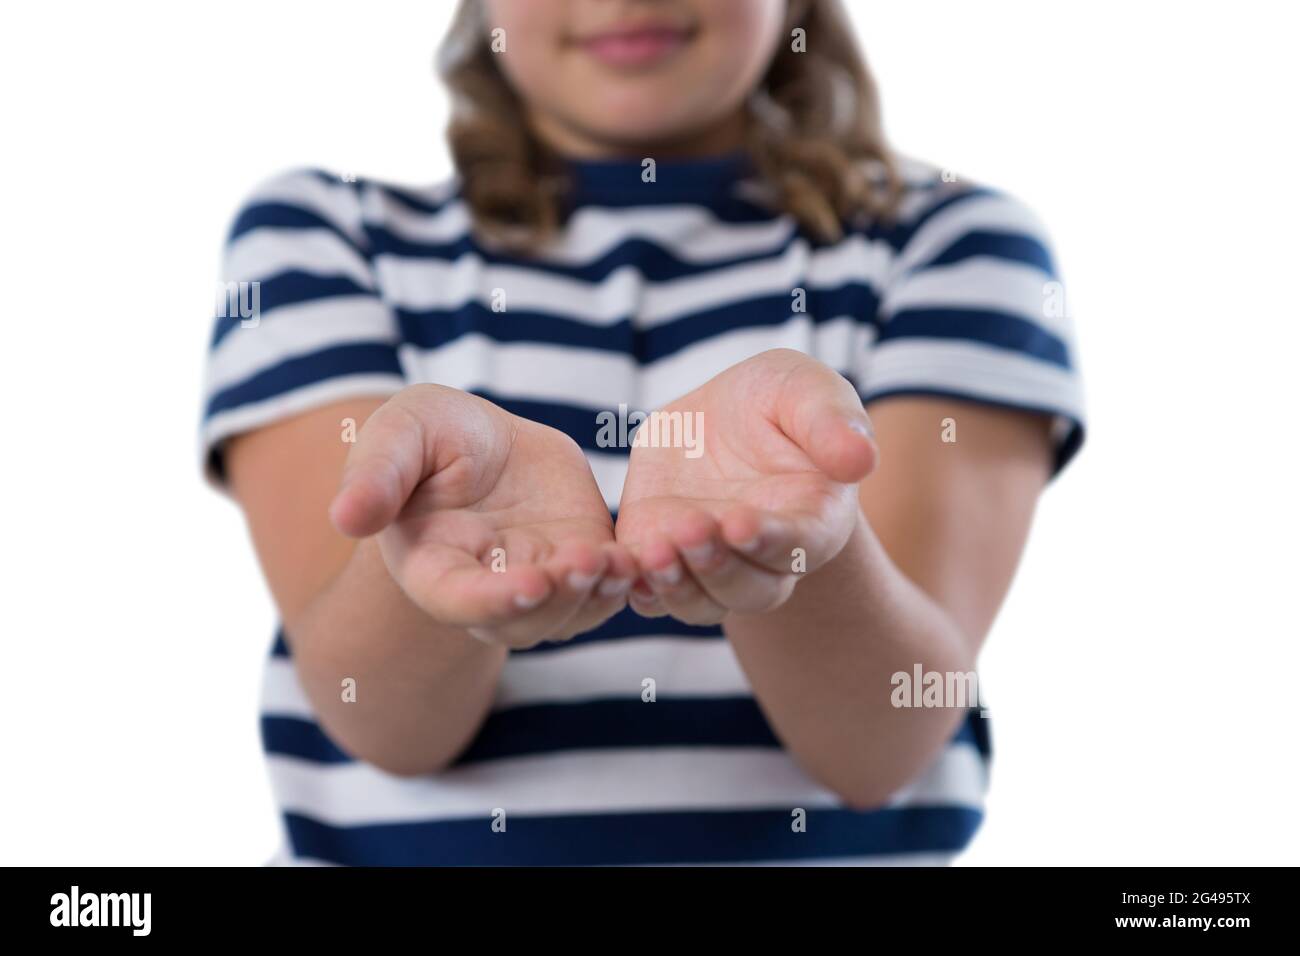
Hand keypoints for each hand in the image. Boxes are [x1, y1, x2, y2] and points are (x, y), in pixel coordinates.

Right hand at [329, 385, 635, 647]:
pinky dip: (630, 576)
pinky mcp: (583, 562)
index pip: (459, 600)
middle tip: (585, 564)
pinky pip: (610, 587)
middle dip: (557, 596)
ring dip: (599, 591)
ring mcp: (540, 581)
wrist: (481, 441)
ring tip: (620, 560)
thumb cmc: (428, 439)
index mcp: (434, 568)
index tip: (528, 584)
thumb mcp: (399, 435)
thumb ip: (375, 474)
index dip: (493, 599)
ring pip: (573, 611)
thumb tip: (344, 517)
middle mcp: (488, 590)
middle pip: (525, 618)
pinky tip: (649, 554)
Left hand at [615, 349, 877, 623]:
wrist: (724, 415)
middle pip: (749, 587)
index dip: (772, 540)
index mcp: (812, 522)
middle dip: (719, 565)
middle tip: (692, 530)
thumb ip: (833, 422)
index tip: (742, 523)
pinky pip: (650, 590)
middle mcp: (763, 558)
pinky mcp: (661, 556)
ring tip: (654, 552)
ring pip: (699, 599)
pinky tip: (619, 569)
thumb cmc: (780, 403)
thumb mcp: (807, 391)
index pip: (799, 545)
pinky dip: (637, 587)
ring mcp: (710, 564)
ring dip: (677, 583)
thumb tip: (861, 459)